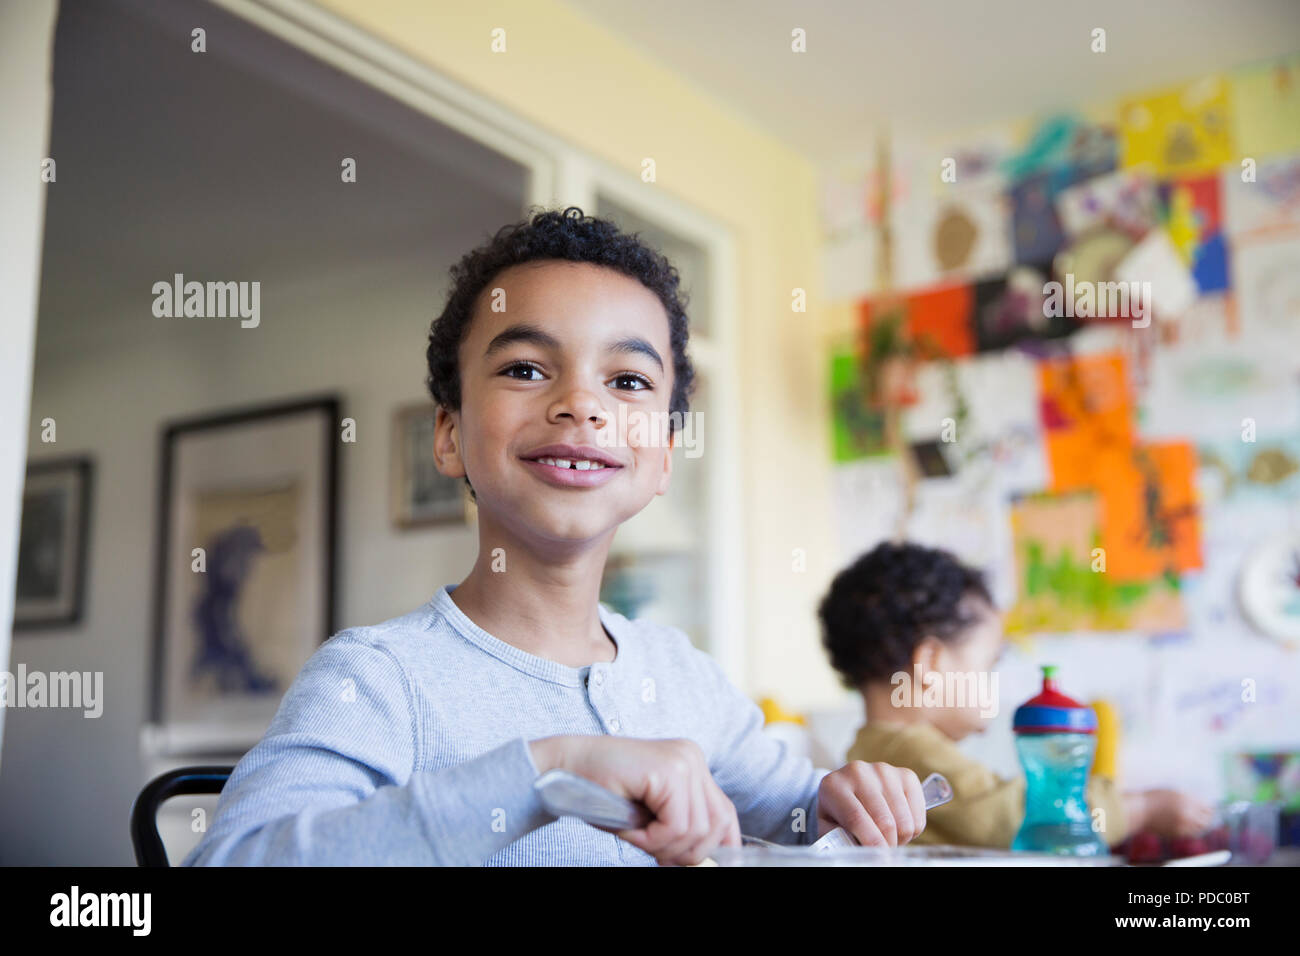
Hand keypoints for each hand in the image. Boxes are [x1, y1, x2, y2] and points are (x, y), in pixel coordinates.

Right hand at [530, 735, 740, 864]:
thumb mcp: (651, 812)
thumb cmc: (602, 791)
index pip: (725, 812)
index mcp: (691, 764)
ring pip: (696, 830)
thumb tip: (705, 861)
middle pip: (717, 824)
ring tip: (636, 836)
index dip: (722, 846)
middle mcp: (693, 758)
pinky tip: (631, 829)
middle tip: (654, 853)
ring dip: (663, 846)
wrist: (566, 766)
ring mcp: (683, 761)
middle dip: (688, 852)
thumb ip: (679, 825)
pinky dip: (652, 839)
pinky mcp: (669, 771)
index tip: (705, 866)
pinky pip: (675, 826)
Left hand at [817, 761, 925, 846]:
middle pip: (885, 822)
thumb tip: (860, 856)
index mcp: (834, 786)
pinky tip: (898, 823)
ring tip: (886, 835)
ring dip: (900, 838)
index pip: (856, 818)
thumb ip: (840, 841)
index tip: (880, 858)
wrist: (849, 789)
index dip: (871, 844)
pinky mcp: (906, 775)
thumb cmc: (838, 815)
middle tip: (882, 851)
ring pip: (904, 822)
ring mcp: (884, 771)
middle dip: (887, 845)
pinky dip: (912, 829)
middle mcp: (858, 772)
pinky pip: (919, 816)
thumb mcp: (830, 828)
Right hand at [1138, 788, 1214, 838]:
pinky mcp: (1177, 834)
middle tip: (1208, 815)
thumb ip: (1187, 798)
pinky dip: (1192, 830)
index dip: (1209, 808)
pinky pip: (1191, 833)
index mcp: (1186, 799)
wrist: (1139, 811)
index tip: (1209, 808)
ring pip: (1200, 828)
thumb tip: (1202, 805)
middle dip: (1208, 818)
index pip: (1207, 807)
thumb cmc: (1153, 798)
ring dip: (1201, 825)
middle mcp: (1187, 813)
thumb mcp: (1172, 792)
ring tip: (1199, 821)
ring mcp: (1183, 825)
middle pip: (1207, 819)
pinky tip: (1188, 825)